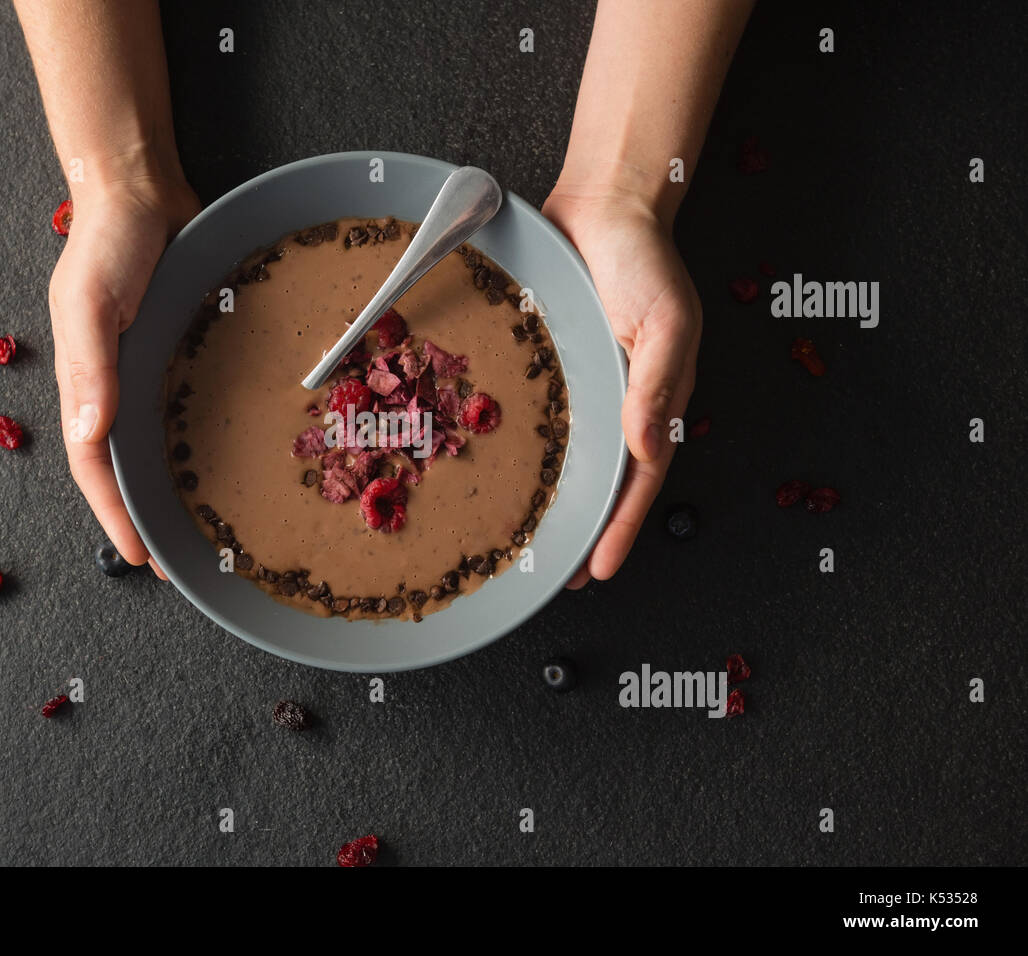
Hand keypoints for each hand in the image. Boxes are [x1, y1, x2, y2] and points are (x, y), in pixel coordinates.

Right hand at [49, 177, 199, 577]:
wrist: (139, 189)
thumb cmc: (107, 240)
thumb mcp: (90, 300)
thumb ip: (88, 364)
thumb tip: (90, 432)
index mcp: (83, 381)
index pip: (93, 465)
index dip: (113, 513)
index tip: (139, 556)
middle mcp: (111, 383)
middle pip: (121, 466)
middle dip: (141, 514)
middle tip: (174, 559)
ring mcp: (141, 369)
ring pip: (151, 443)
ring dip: (168, 485)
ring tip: (198, 525)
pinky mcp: (171, 350)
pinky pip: (178, 407)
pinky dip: (193, 439)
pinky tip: (222, 457)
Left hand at [542, 185, 701, 583]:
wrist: (605, 205)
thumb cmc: (644, 260)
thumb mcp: (665, 322)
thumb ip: (654, 386)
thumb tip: (645, 450)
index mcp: (655, 399)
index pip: (639, 481)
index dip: (619, 529)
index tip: (595, 571)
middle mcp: (620, 401)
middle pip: (604, 481)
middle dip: (584, 531)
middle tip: (556, 577)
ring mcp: (587, 387)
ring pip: (572, 458)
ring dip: (555, 500)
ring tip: (529, 542)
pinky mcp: (556, 367)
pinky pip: (544, 418)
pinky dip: (528, 451)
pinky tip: (506, 473)